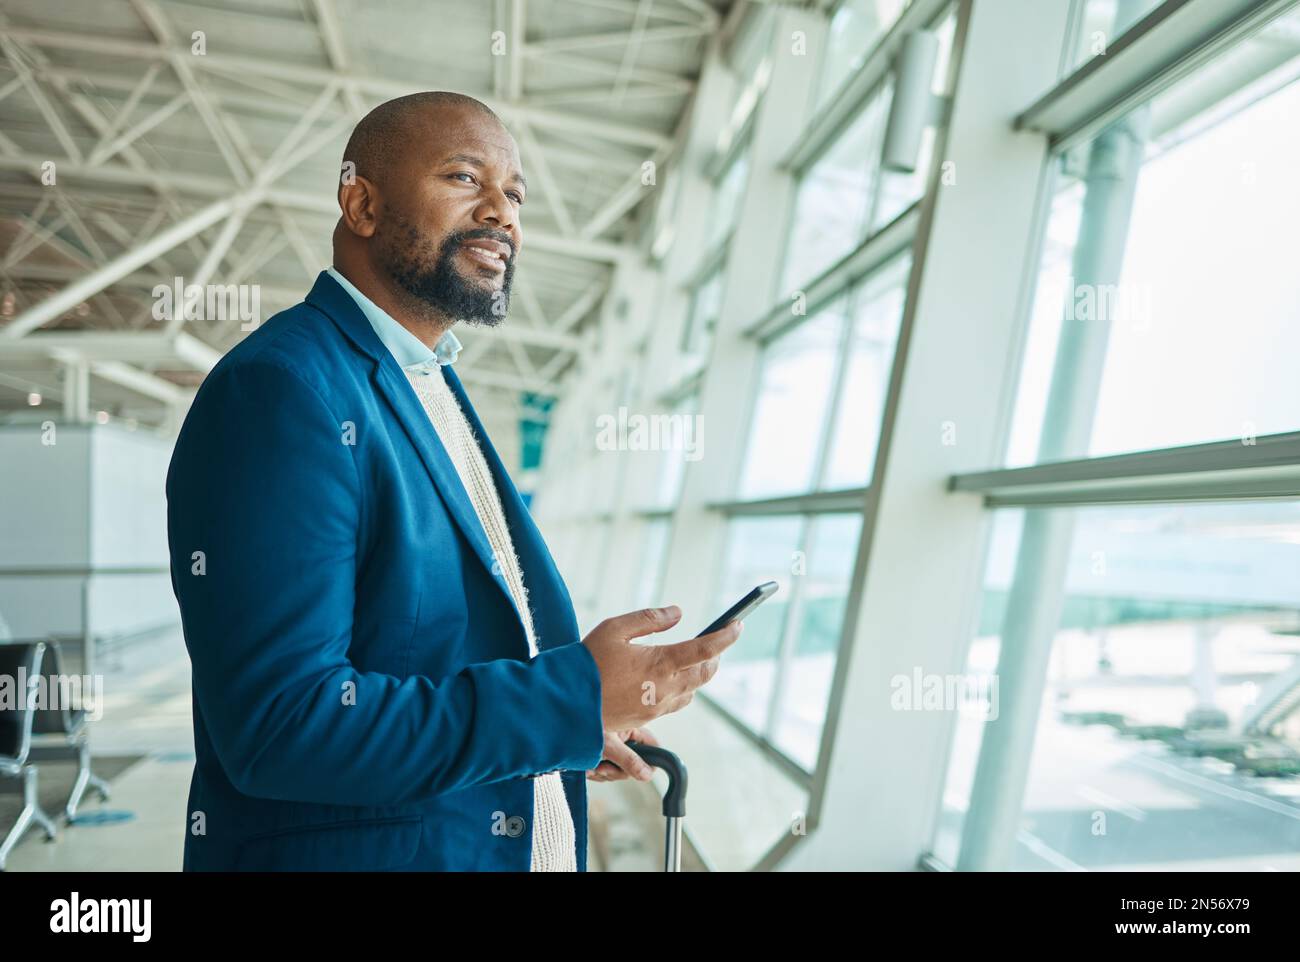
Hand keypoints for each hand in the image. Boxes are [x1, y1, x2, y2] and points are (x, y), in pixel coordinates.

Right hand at [581, 605, 741, 731]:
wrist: (561, 704)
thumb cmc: (585, 663)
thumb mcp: (615, 628)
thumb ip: (649, 618)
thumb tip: (678, 613)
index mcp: (660, 663)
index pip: (705, 649)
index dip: (725, 636)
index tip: (737, 626)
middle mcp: (664, 689)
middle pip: (704, 675)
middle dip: (714, 658)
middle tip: (715, 644)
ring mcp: (655, 709)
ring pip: (690, 693)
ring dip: (697, 677)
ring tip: (691, 662)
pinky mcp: (643, 721)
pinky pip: (671, 709)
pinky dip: (678, 694)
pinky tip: (668, 686)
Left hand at [586, 728, 658, 782]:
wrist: (556, 723)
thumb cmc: (582, 725)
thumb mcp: (608, 745)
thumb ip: (629, 761)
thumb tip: (648, 775)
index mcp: (631, 727)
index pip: (653, 747)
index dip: (650, 762)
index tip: (641, 772)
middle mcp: (624, 736)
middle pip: (635, 764)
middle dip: (617, 770)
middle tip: (603, 768)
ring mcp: (613, 746)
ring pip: (618, 770)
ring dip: (603, 772)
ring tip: (591, 765)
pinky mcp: (601, 755)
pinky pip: (605, 771)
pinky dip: (595, 772)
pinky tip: (585, 767)